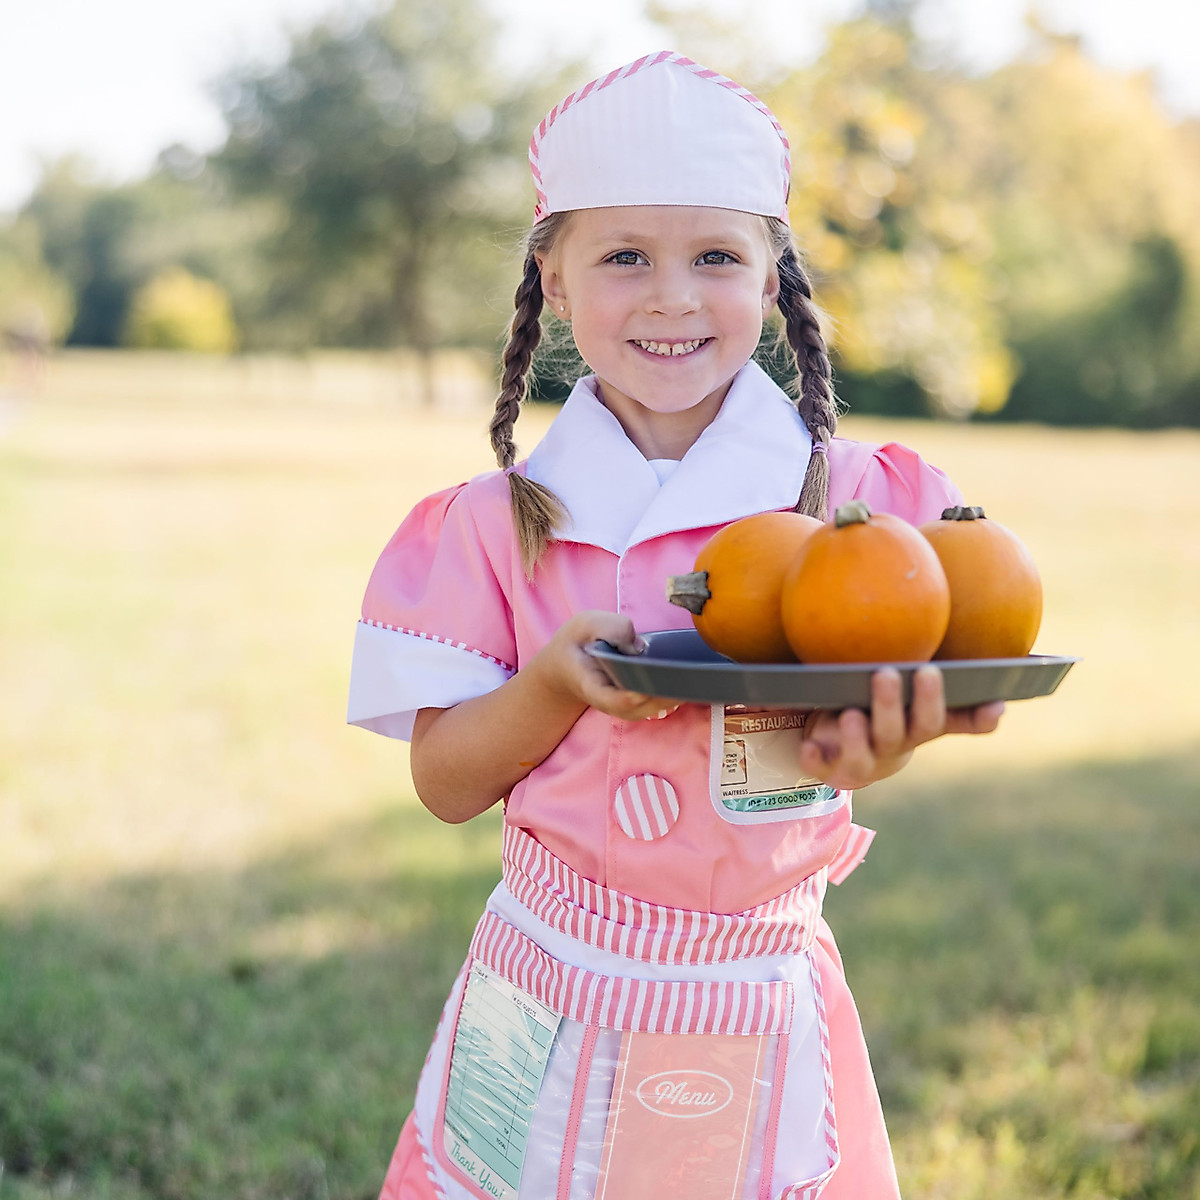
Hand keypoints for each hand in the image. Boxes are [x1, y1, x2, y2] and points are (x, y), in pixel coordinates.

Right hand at [534, 610, 681, 721]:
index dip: (632, 697)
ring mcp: (624, 706)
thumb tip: (640, 646)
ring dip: (674, 696)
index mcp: (591, 685)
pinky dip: (675, 693)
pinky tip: (693, 678)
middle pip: (640, 708)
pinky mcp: (636, 701)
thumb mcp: (586, 624)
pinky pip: (658, 703)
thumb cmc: (578, 642)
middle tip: (690, 678)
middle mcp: (610, 703)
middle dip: (664, 695)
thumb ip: (610, 627)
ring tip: (697, 678)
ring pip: (653, 709)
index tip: (649, 687)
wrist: (567, 663)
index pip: (613, 700)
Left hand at [798, 666, 1004, 790]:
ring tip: (851, 714)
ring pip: (862, 755)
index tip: (988, 702)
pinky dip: (815, 759)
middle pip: (897, 732)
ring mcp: (860, 761)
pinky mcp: (829, 768)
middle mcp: (891, 749)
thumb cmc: (886, 718)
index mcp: (915, 731)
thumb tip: (1001, 702)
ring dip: (856, 737)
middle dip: (892, 705)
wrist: (847, 752)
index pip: (939, 722)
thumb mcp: (917, 711)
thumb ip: (954, 706)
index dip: (965, 717)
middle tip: (888, 672)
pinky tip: (809, 748)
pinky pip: (821, 767)